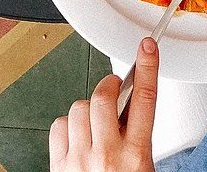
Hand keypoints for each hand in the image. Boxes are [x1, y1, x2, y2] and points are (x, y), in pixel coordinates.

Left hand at [51, 38, 157, 171]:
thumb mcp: (143, 166)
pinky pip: (59, 125)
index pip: (144, 100)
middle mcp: (108, 155)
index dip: (146, 68)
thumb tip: (128, 105)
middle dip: (107, 86)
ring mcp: (81, 159)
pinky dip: (67, 125)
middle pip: (104, 97)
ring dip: (87, 109)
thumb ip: (136, 136)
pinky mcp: (59, 164)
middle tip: (111, 88)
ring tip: (95, 125)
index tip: (147, 48)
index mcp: (136, 155)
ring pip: (78, 107)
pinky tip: (77, 136)